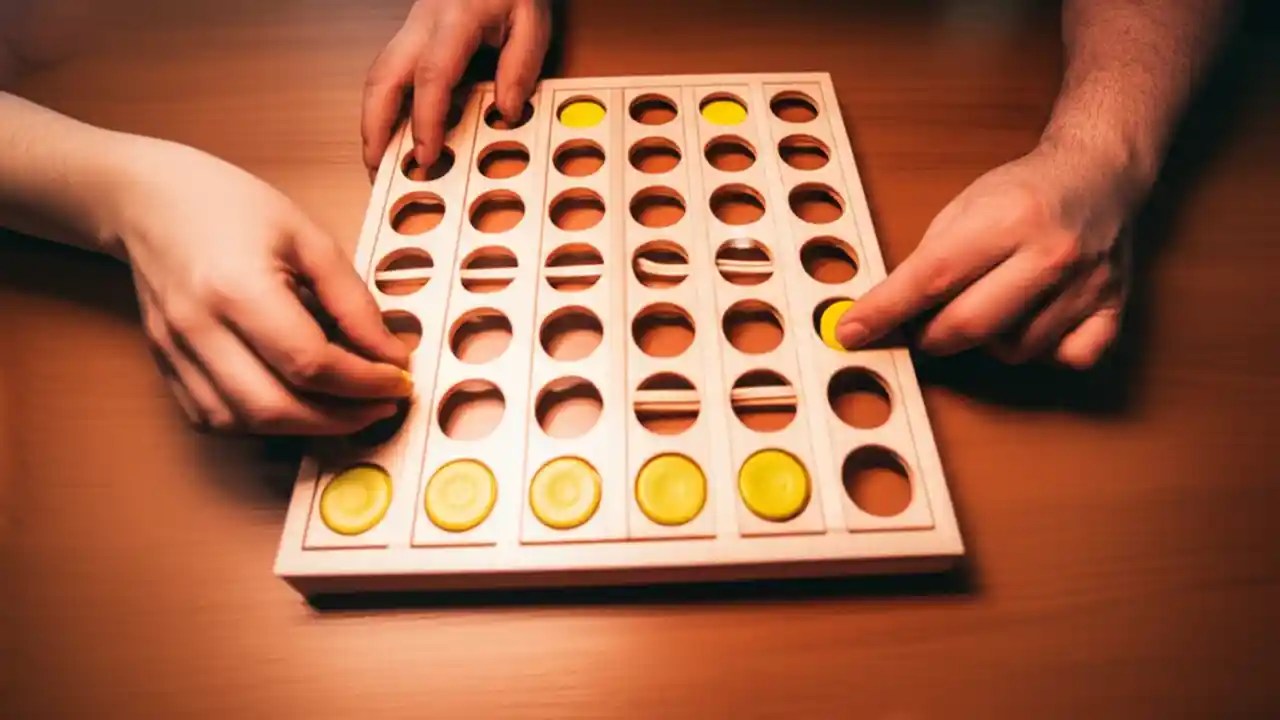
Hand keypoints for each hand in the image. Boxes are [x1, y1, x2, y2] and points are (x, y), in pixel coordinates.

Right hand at [105, 136, 413, 433]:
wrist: (148, 199)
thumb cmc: (232, 206)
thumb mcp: (308, 237)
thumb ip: (352, 301)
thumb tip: (391, 355)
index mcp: (237, 288)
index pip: (310, 362)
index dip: (364, 382)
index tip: (399, 380)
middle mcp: (198, 329)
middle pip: (275, 407)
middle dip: (340, 418)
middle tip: (382, 407)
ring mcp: (174, 351)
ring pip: (242, 423)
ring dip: (303, 429)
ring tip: (348, 410)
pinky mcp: (164, 365)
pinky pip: (213, 418)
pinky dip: (261, 424)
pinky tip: (297, 406)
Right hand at [361, 0, 550, 174]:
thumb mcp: (531, 19)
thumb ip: (521, 64)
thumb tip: (505, 112)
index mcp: (454, 19)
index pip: (431, 74)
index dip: (425, 120)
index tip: (425, 156)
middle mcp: (421, 25)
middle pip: (381, 77)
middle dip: (374, 127)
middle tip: (377, 169)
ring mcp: (410, 30)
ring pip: (377, 77)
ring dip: (372, 121)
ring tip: (379, 161)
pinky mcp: (410, 38)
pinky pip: (389, 75)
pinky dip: (384, 109)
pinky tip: (392, 136)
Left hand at [836, 141, 1139, 368]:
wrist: (1098, 174)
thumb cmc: (1022, 193)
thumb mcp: (963, 209)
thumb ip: (927, 262)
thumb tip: (882, 315)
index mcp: (1007, 220)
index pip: (931, 278)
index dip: (886, 311)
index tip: (851, 332)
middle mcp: (1051, 252)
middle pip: (969, 325)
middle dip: (931, 337)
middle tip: (923, 327)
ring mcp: (1088, 283)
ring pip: (1014, 350)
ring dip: (988, 342)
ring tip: (992, 305)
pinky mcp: (1114, 306)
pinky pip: (1069, 359)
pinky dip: (1044, 352)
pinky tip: (1035, 323)